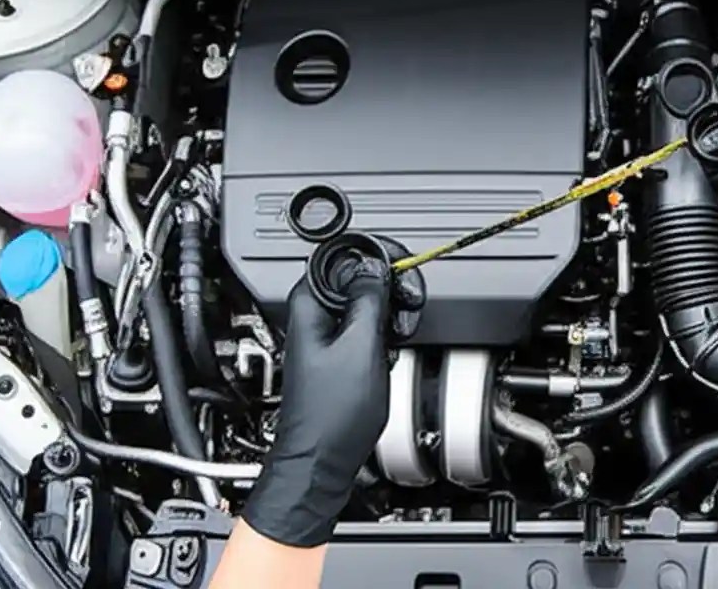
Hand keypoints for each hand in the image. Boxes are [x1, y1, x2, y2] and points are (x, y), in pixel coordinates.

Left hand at [242, 256, 390, 546]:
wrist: (321, 460)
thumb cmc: (332, 415)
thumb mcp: (361, 347)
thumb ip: (369, 299)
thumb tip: (376, 268)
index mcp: (310, 305)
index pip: (344, 257)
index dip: (380, 258)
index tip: (405, 268)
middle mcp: (312, 316)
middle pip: (357, 277)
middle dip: (390, 287)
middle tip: (408, 305)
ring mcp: (324, 335)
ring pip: (364, 303)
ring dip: (390, 311)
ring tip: (400, 332)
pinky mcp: (336, 353)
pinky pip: (364, 327)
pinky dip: (383, 331)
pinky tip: (392, 347)